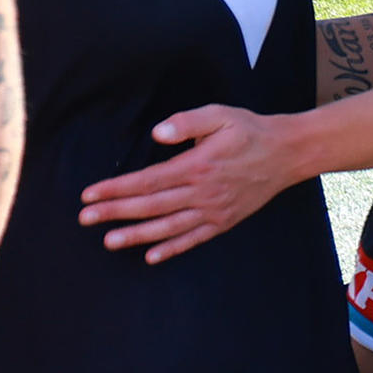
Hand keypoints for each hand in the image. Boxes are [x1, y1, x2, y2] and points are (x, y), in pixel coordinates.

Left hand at [77, 103, 302, 262]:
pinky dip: (172, 248)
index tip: (90, 194)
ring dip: (136, 235)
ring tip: (109, 241)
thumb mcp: (220, 115)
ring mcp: (213, 210)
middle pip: (150, 206)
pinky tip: (151, 256)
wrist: (287, 153)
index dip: (116, 188)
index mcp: (196, 166)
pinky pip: (194, 239)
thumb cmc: (249, 131)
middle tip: (85, 218)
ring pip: (168, 227)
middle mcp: (202, 192)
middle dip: (115, 212)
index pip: (147, 180)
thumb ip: (188, 122)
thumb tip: (158, 133)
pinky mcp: (224, 221)